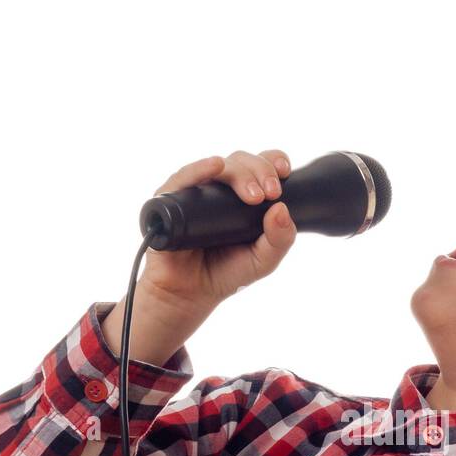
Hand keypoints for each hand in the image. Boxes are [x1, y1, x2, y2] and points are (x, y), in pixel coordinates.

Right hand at [141, 149, 297, 316]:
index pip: (260, 166)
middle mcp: (219, 189)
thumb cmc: (226, 273)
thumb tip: (281, 209)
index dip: (272, 162)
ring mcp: (195, 192)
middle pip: (241, 161)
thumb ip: (280, 240)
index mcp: (243, 196)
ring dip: (239, 174)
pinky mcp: (170, 200)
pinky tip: (215, 166)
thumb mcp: (264, 261)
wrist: (190, 294)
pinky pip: (182, 178)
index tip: (284, 171)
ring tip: (253, 196)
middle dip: (260, 171)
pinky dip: (199, 169)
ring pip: (218, 165)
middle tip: (270, 193)